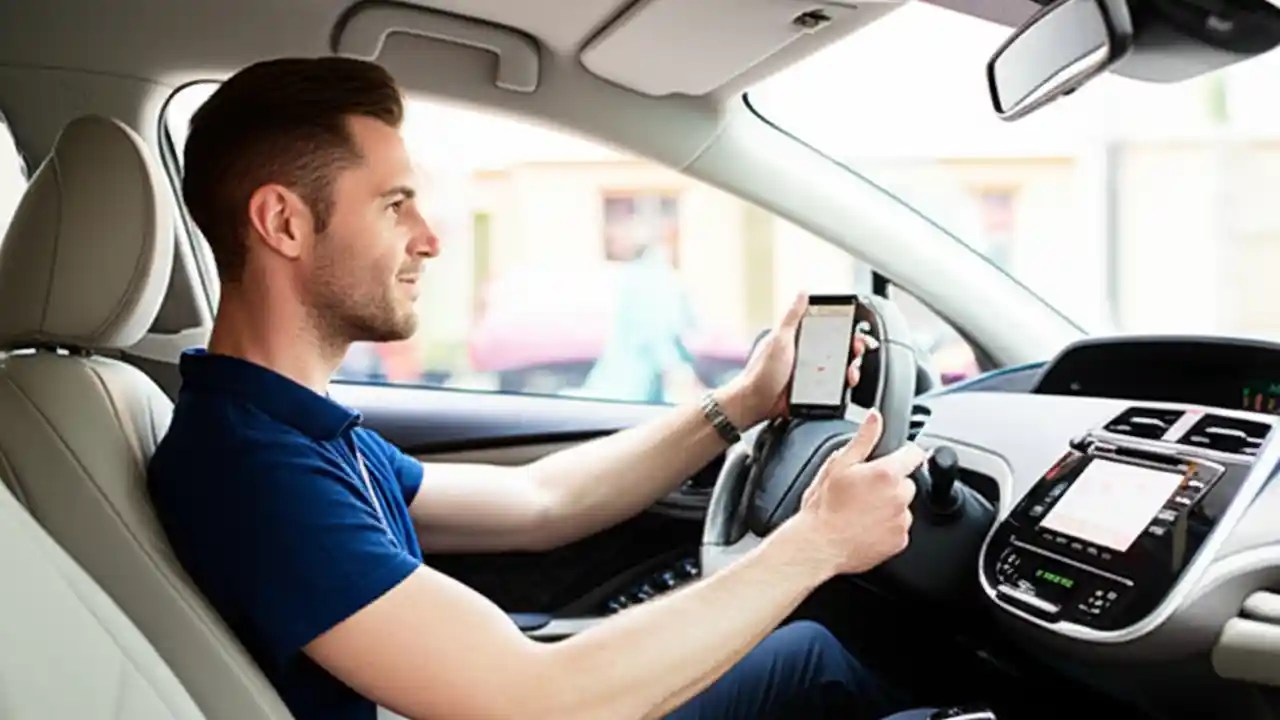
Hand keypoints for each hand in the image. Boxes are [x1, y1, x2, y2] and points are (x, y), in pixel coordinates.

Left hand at [719, 293, 865, 426]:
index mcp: (798, 339)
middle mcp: (805, 355)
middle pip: (837, 349)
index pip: (827, 328)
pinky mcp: (811, 392)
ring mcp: (809, 374)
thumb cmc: (760, 372)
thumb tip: (802, 293)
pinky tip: (843, 387)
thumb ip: (792, 317)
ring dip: (849, 371)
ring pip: (838, 369)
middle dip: (851, 350)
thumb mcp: (779, 340)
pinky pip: (832, 388)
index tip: (854, 331)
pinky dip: (841, 388)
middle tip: (856, 352)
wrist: (755, 404)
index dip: (843, 328)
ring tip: (850, 373)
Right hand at [793, 409, 923, 575]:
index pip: (914, 453)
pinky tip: (865, 527)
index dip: (904, 453)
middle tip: (865, 491)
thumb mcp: (838, 464)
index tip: (895, 458)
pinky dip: (887, 527)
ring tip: (862, 511)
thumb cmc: (824, 506)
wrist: (818, 545)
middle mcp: (899, 497)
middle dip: (891, 484)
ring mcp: (901, 521)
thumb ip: (863, 438)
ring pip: (903, 506)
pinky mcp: (899, 541)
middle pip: (907, 482)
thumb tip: (875, 417)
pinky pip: (899, 528)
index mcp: (886, 473)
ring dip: (889, 506)